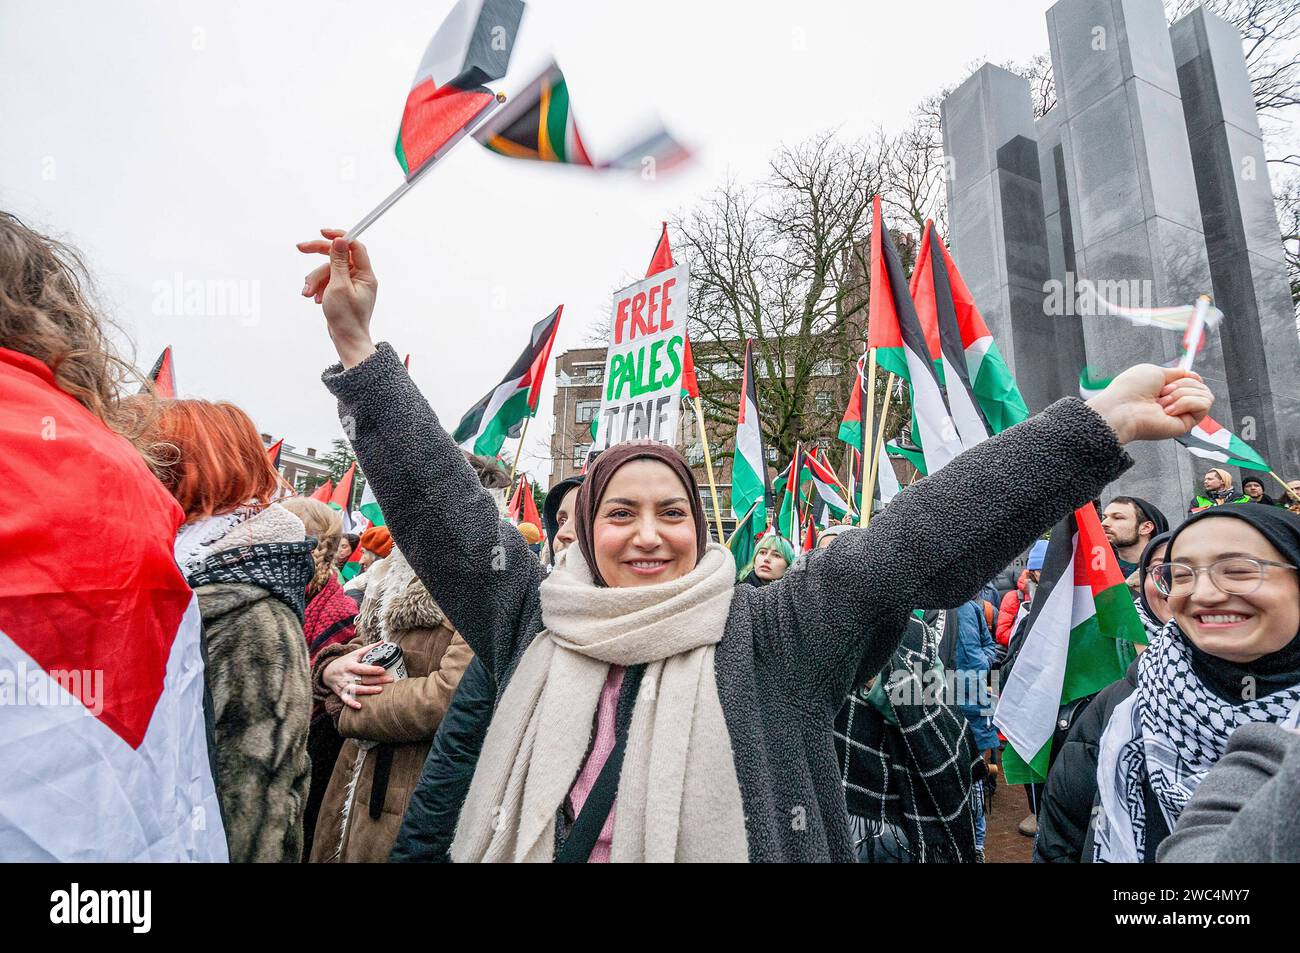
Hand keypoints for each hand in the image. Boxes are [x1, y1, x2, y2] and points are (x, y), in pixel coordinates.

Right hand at [297, 228, 377, 367]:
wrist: (346, 340)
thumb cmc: (346, 318)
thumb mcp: (338, 286)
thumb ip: (338, 262)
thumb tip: (340, 240)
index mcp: (365, 275)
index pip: (355, 246)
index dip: (339, 236)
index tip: (323, 233)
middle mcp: (360, 277)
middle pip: (338, 255)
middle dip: (318, 255)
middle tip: (301, 247)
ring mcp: (350, 284)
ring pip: (328, 270)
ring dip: (315, 279)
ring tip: (308, 294)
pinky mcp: (342, 291)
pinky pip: (327, 280)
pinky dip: (319, 287)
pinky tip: (315, 299)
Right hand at [322, 645, 392, 709]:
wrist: (326, 671)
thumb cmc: (345, 662)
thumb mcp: (354, 654)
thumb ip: (369, 649)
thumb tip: (383, 642)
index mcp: (351, 665)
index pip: (362, 668)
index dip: (372, 669)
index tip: (383, 670)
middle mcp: (347, 676)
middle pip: (363, 679)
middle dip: (377, 680)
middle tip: (390, 680)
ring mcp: (344, 685)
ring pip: (356, 689)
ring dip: (368, 690)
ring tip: (380, 690)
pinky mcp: (341, 693)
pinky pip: (346, 699)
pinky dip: (351, 703)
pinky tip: (359, 706)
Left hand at [1085, 364, 1211, 444]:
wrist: (1122, 409)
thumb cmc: (1130, 390)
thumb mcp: (1156, 372)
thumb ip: (1176, 373)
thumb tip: (1193, 374)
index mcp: (1168, 391)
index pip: (1194, 380)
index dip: (1190, 376)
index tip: (1177, 377)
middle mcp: (1176, 403)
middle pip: (1201, 386)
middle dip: (1183, 384)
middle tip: (1162, 392)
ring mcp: (1182, 414)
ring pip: (1204, 394)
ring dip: (1182, 393)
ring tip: (1162, 402)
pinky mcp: (1186, 425)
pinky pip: (1203, 405)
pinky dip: (1186, 402)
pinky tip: (1168, 410)